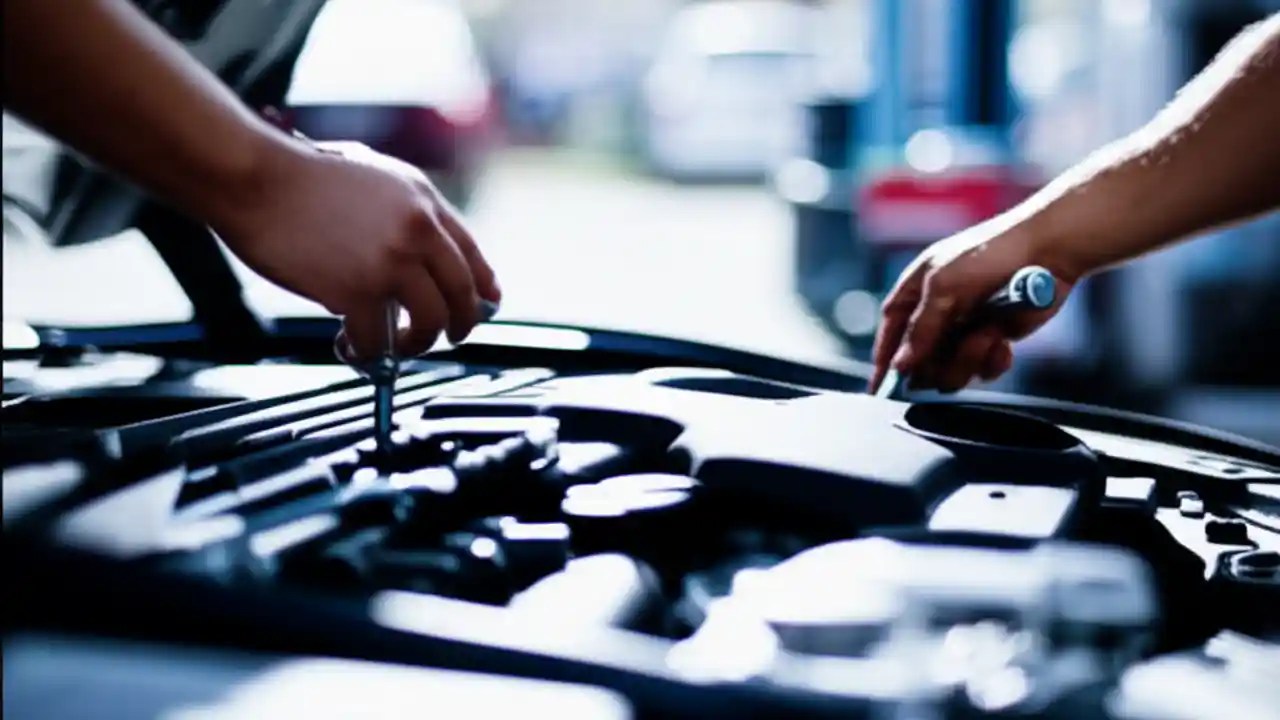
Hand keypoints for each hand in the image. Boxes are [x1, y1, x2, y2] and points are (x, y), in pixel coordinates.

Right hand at [209, 138, 499, 361]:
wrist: (255, 177)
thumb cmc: (299, 176)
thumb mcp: (372, 175)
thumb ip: (402, 212)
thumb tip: (418, 257)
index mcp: (423, 200)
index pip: (471, 253)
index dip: (482, 287)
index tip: (483, 307)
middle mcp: (418, 229)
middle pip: (462, 293)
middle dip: (460, 325)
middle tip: (447, 338)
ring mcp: (392, 261)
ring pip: (432, 322)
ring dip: (417, 343)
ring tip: (397, 347)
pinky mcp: (359, 290)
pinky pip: (379, 339)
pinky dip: (368, 353)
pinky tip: (351, 346)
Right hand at [869, 217, 1075, 393]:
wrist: (1047, 252)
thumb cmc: (988, 255)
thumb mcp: (943, 288)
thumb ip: (919, 330)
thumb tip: (900, 366)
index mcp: (916, 292)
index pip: (891, 331)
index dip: (884, 358)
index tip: (880, 388)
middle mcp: (937, 315)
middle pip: (920, 362)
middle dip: (938, 362)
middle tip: (956, 346)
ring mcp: (964, 330)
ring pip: (950, 372)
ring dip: (969, 358)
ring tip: (989, 334)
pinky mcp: (992, 340)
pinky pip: (981, 371)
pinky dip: (992, 361)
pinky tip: (1003, 341)